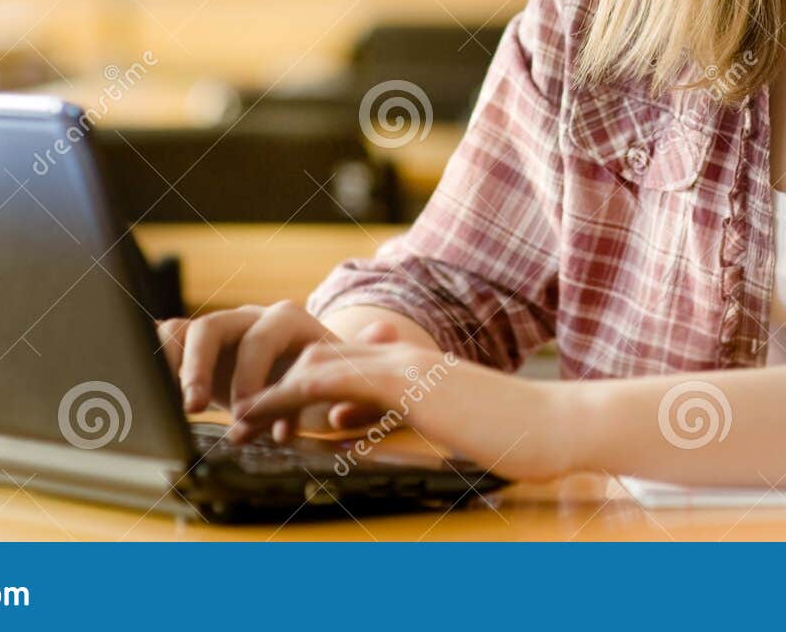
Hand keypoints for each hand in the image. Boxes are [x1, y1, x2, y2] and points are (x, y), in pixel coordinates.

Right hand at [155, 301, 400, 430]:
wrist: (307, 377)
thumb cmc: (327, 378)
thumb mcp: (345, 372)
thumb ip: (365, 353)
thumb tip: (388, 331)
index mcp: (288, 322)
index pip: (263, 334)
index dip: (251, 375)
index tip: (244, 417)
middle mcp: (251, 320)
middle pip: (213, 327)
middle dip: (202, 369)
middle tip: (197, 409)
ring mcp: (223, 332)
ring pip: (188, 332)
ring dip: (178, 366)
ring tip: (174, 403)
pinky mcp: (198, 350)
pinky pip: (170, 340)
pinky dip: (160, 357)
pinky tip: (150, 385)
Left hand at [226, 338, 577, 482]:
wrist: (553, 425)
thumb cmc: (505, 431)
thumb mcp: (436, 420)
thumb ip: (388, 413)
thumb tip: (343, 419)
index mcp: (406, 363)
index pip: (335, 360)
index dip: (292, 382)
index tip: (258, 409)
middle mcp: (400, 354)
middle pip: (316, 354)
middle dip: (271, 383)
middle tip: (232, 414)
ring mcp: (403, 365)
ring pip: (317, 362)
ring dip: (271, 390)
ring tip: (234, 419)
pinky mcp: (407, 384)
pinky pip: (336, 380)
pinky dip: (293, 395)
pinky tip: (266, 414)